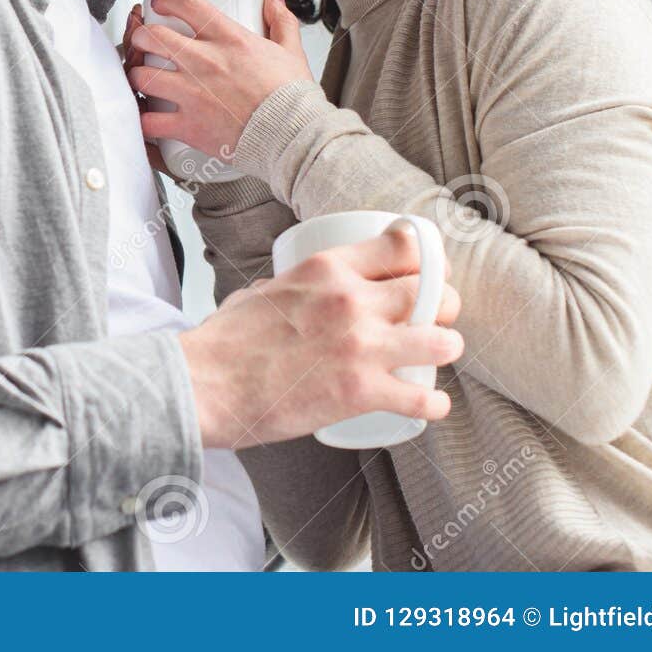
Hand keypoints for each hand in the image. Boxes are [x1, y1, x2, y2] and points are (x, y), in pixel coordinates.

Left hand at [126, 0, 313, 164]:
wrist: (293, 136)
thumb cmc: (293, 98)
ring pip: (142, 76)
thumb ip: (281, 22)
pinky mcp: (188, 126)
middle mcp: (205, 62)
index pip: (187, 5)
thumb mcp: (291, 51)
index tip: (160, 4)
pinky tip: (144, 117)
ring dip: (137, 76)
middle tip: (142, 42)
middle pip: (152, 38)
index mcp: (229, 39)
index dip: (166, 0)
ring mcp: (193, 94)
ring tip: (142, 78)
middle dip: (141, 36)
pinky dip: (142, 121)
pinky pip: (149, 122)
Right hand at [179, 222, 461, 448]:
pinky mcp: (361, 392)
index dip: (426, 259)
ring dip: (445, 350)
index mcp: (328, 268)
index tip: (428, 272)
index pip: (403, 245)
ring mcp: (361, 347)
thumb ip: (292, 286)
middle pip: (434, 292)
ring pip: (443, 342)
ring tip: (434, 359)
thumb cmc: (225, 342)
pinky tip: (430, 406)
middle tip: (435, 319)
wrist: (205, 385)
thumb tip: (298, 290)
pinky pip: (424, 399)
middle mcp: (352, 300)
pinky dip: (433, 406)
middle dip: (444, 306)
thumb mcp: (262, 291)